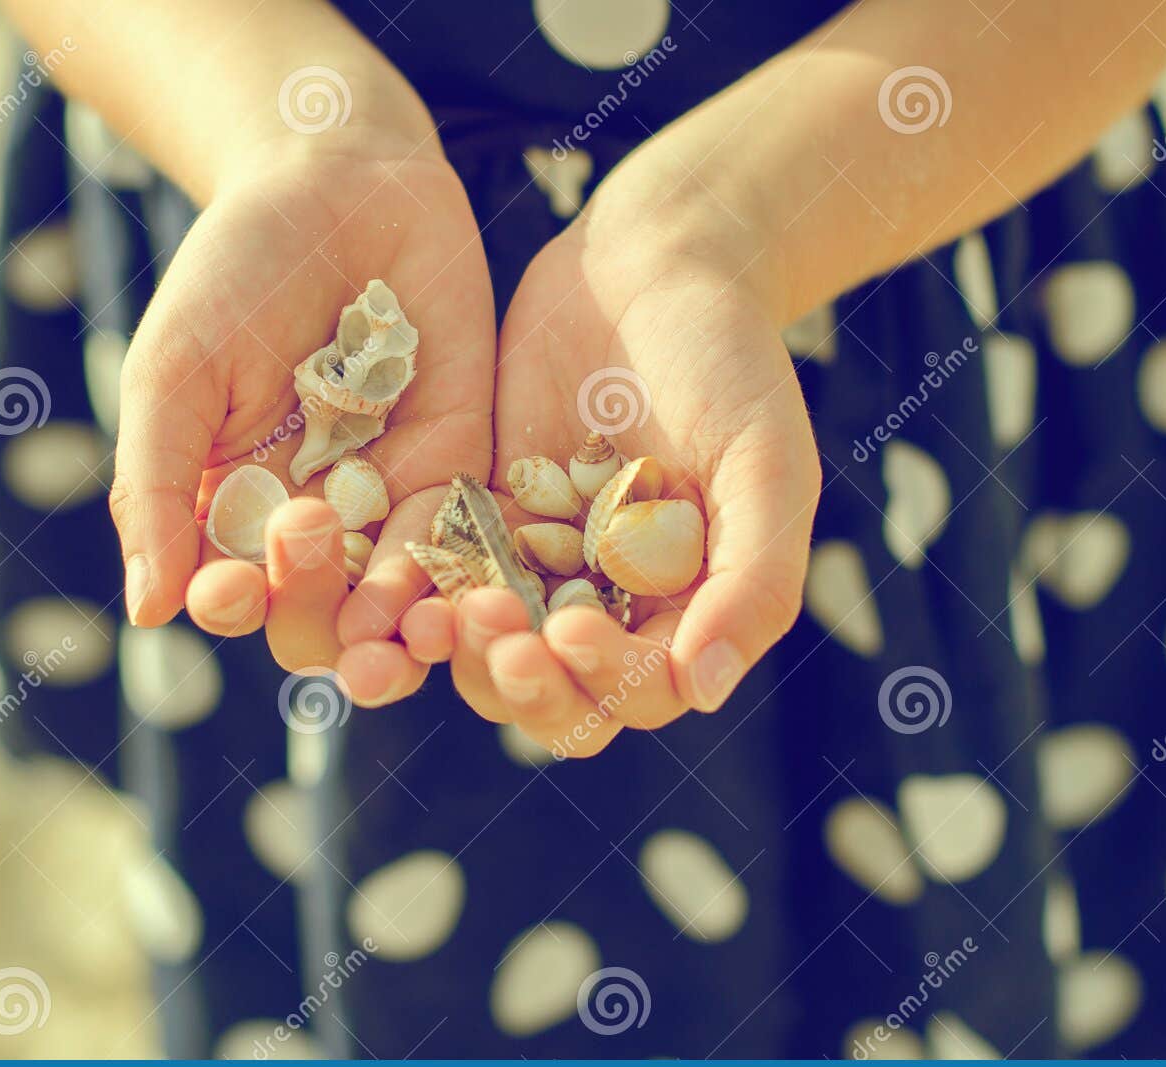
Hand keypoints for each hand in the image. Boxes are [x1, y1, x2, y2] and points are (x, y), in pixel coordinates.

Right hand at [111, 139, 494, 703]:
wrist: (342, 187)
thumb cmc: (235, 275)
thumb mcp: (175, 373)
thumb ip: (157, 488)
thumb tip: (144, 614)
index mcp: (235, 516)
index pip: (236, 596)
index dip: (234, 606)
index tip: (227, 588)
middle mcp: (314, 528)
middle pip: (321, 620)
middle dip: (319, 618)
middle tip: (313, 557)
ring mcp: (390, 504)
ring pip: (398, 604)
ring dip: (399, 632)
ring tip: (403, 639)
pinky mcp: (461, 471)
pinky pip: (466, 544)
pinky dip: (466, 579)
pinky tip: (471, 598)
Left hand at [438, 199, 820, 756]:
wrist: (654, 265)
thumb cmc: (732, 362)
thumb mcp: (767, 464)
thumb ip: (755, 580)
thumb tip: (702, 688)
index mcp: (685, 610)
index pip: (641, 692)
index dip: (605, 681)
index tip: (572, 629)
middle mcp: (610, 605)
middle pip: (558, 700)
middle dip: (526, 687)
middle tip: (498, 638)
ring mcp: (538, 566)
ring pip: (489, 653)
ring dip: (466, 651)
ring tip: (446, 613)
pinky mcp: (479, 520)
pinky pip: (442, 578)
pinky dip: (421, 592)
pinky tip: (398, 576)